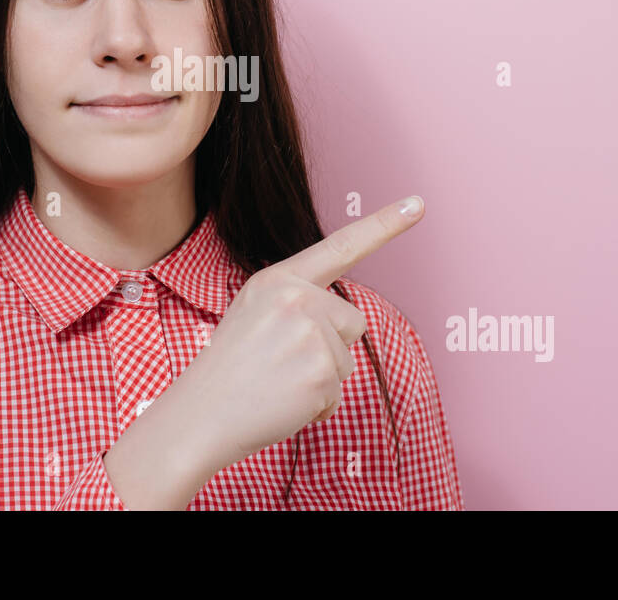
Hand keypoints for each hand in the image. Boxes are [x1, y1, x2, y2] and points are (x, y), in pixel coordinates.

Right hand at [171, 194, 425, 472]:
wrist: (200, 414)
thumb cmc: (229, 368)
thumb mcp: (254, 312)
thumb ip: (297, 302)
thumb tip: (341, 318)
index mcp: (279, 279)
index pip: (340, 247)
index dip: (383, 225)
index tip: (417, 204)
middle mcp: (298, 299)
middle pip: (352, 321)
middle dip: (331, 346)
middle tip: (281, 364)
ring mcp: (312, 335)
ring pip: (347, 359)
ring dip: (321, 379)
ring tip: (276, 383)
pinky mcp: (322, 373)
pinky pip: (338, 393)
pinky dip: (316, 406)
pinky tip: (283, 403)